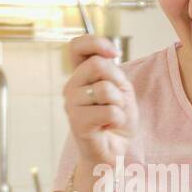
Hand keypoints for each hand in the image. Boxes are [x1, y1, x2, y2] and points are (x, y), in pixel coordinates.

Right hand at [62, 35, 138, 167]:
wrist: (115, 149)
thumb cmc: (117, 117)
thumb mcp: (120, 87)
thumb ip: (111, 70)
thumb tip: (107, 57)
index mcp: (80, 74)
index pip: (77, 45)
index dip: (95, 42)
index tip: (114, 53)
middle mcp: (71, 86)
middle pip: (96, 64)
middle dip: (117, 81)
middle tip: (117, 99)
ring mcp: (71, 104)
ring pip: (104, 89)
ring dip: (118, 104)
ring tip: (112, 115)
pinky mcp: (77, 122)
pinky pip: (108, 111)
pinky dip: (118, 119)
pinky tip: (109, 126)